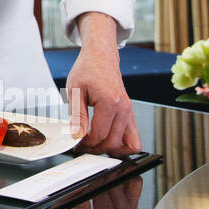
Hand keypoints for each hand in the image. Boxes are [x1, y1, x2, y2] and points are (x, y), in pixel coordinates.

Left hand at [67, 12, 140, 155]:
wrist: (101, 58)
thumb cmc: (87, 70)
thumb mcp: (75, 90)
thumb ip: (77, 116)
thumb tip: (77, 136)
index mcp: (110, 102)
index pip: (98, 135)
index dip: (84, 143)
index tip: (75, 143)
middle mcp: (124, 109)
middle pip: (111, 143)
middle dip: (94, 149)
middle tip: (80, 145)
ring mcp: (130, 113)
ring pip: (126, 145)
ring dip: (108, 150)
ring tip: (93, 145)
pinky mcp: (130, 115)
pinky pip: (134, 140)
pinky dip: (123, 147)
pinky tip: (108, 144)